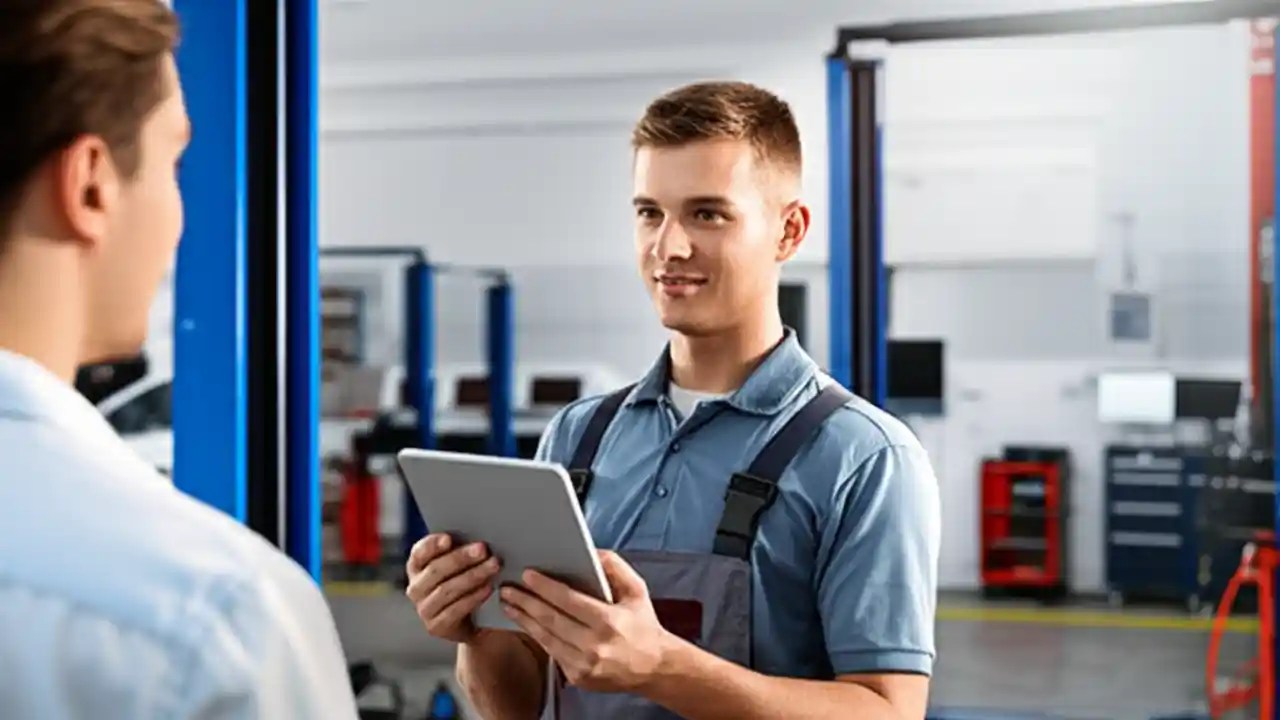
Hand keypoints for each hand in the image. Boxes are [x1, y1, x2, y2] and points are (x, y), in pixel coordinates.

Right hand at [405, 533, 500, 642]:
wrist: (470, 621)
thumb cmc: (464, 582)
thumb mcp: (460, 564)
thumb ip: (461, 550)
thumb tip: (477, 539)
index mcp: (417, 567)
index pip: (419, 553)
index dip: (432, 545)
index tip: (449, 538)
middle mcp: (415, 588)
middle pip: (435, 570)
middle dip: (461, 558)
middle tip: (483, 549)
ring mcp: (424, 609)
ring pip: (447, 589)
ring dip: (472, 576)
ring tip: (493, 566)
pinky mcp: (436, 626)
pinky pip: (455, 610)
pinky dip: (474, 597)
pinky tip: (488, 587)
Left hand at [499, 550, 675, 693]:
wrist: (654, 668)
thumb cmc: (643, 625)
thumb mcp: (636, 590)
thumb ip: (614, 566)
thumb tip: (589, 551)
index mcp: (610, 622)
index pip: (568, 600)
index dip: (545, 587)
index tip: (527, 575)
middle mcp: (595, 646)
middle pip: (550, 620)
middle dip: (525, 602)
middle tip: (507, 588)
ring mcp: (585, 665)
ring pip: (545, 638)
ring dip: (524, 619)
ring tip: (509, 604)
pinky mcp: (578, 677)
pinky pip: (551, 652)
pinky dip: (537, 636)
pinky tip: (527, 623)